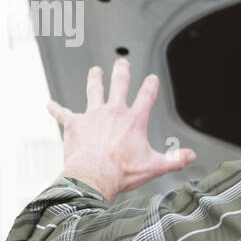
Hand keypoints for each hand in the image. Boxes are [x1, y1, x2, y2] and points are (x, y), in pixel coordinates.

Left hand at [46, 59, 196, 201]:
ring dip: (94, 80)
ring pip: (93, 91)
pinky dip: (56, 109)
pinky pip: (63, 113)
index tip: (152, 78)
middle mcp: (113, 112)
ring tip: (95, 71)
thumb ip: (174, 160)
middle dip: (121, 72)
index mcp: (134, 121)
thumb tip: (190, 156)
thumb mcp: (154, 167)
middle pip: (119, 85)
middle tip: (122, 63)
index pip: (146, 96)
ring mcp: (93, 116)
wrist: (94, 177)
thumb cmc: (122, 173)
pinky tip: (50, 104)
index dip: (150, 86)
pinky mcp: (75, 125)